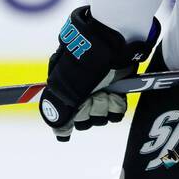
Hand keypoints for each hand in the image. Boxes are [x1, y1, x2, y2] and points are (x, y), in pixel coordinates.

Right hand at [39, 6, 158, 140]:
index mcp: (65, 90)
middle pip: (87, 120)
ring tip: (105, 90)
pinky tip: (115, 92)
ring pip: (103, 117)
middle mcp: (82, 93)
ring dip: (105, 106)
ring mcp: (100, 91)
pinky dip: (117, 104)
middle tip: (92, 94)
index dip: (76, 116)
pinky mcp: (118, 90)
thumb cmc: (82, 62)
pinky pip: (117, 111)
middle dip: (91, 110)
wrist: (109, 44)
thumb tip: (60, 135)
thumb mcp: (64, 86)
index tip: (80, 106)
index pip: (70, 118)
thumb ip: (61, 114)